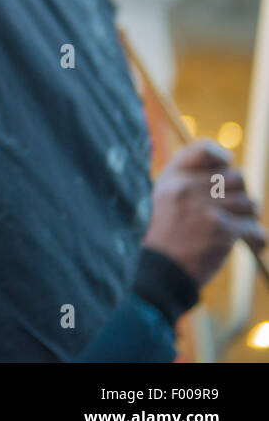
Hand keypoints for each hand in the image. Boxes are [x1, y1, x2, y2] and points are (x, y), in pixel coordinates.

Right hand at [142, 139, 267, 287]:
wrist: (163, 271)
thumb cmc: (168, 234)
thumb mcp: (167, 198)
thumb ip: (190, 177)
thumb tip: (228, 160)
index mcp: (172, 178)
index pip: (204, 150)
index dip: (221, 157)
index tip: (225, 165)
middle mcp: (187, 188)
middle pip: (236, 177)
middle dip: (240, 195)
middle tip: (232, 212)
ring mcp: (205, 208)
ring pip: (249, 202)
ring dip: (248, 218)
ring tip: (235, 230)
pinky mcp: (221, 230)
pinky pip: (254, 228)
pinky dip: (257, 239)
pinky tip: (251, 244)